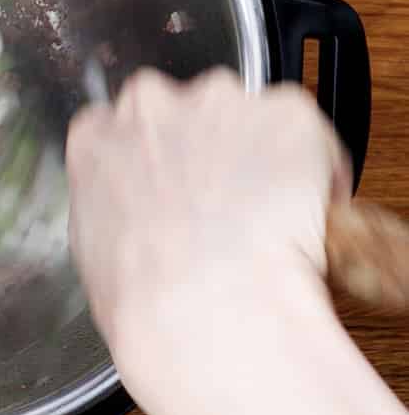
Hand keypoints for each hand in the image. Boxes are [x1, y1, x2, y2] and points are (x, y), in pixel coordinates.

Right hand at [67, 67, 348, 364]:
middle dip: (211, 147)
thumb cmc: (152, 306)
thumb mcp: (95, 257)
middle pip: (188, 109)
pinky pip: (309, 137)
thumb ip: (114, 211)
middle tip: (231, 206)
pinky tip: (307, 219)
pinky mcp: (283, 115)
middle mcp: (150, 105)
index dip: (162, 159)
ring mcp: (218, 101)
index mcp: (95, 135)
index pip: (127, 126)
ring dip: (263, 158)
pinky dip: (318, 172)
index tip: (181, 189)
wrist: (211, 313)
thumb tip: (142, 226)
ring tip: (275, 221)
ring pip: (250, 118)